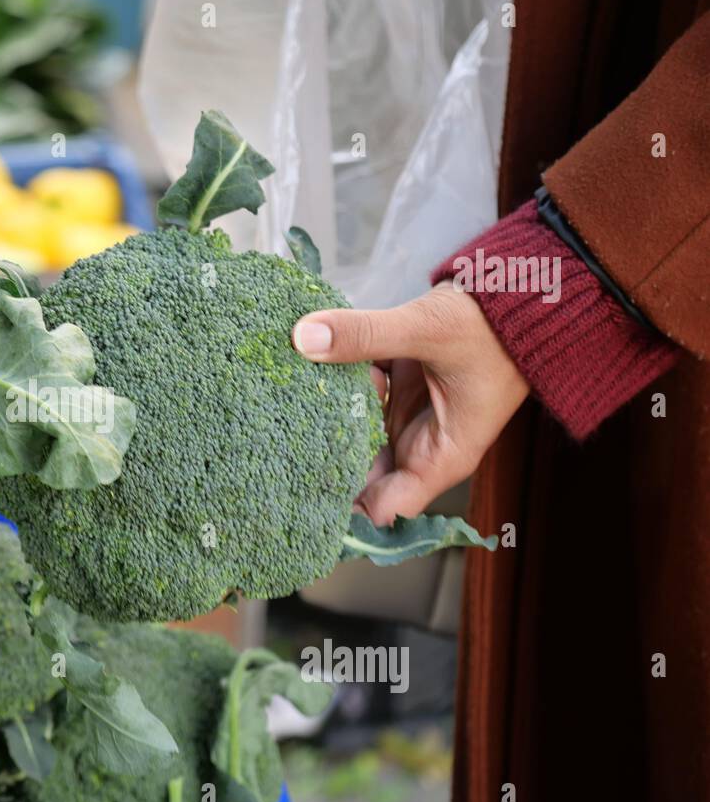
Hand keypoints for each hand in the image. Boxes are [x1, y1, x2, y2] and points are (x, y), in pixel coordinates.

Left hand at [292, 282, 528, 524]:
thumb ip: (366, 334)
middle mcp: (421, 445)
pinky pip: (356, 398)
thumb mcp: (428, 328)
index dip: (340, 511)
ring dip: (327, 414)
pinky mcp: (398, 389)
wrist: (522, 289)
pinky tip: (321, 361)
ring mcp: (407, 417)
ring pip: (351, 433)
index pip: (382, 509)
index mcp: (440, 457)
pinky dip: (337, 383)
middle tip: (279, 440)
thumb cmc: (497, 325)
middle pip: (357, 474)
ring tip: (305, 388)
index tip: (295, 497)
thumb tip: (304, 338)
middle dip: (320, 460)